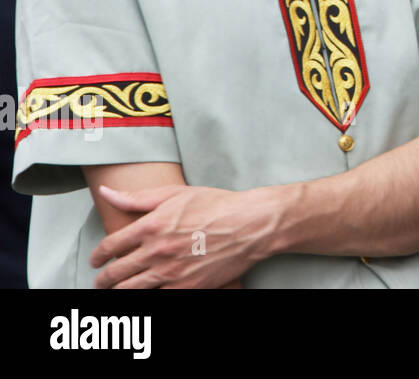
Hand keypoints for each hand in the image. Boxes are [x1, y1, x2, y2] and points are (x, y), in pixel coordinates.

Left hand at [89, 184, 276, 288]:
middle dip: (103, 278)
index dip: (98, 255)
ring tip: (115, 290)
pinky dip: (143, 297)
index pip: (110, 246)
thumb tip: (107, 192)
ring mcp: (170, 272)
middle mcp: (156, 250)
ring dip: (117, 291)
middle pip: (116, 272)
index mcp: (151, 225)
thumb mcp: (177, 194)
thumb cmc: (217, 205)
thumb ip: (137, 197)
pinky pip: (154, 298)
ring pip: (129, 289)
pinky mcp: (185, 288)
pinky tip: (143, 293)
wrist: (250, 225)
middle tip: (101, 280)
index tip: (96, 259)